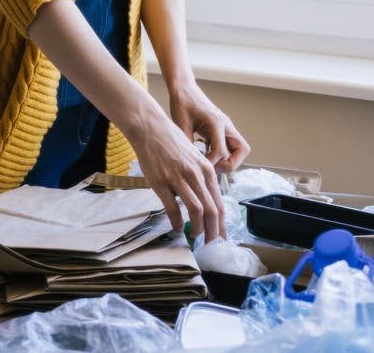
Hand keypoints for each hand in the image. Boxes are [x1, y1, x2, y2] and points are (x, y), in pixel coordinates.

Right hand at [128, 113, 225, 241]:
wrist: (151, 128)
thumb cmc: (172, 142)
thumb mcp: (194, 157)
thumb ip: (201, 177)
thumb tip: (205, 200)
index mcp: (207, 170)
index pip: (220, 203)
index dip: (222, 224)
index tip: (221, 238)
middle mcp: (196, 175)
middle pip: (212, 211)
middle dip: (214, 233)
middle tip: (211, 245)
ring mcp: (179, 178)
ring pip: (197, 211)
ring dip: (198, 229)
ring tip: (195, 238)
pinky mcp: (162, 182)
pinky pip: (173, 208)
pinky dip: (177, 222)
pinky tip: (177, 227)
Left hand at [168, 82, 250, 172]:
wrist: (184, 88)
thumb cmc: (182, 102)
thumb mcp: (181, 124)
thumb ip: (188, 144)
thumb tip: (190, 164)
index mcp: (216, 123)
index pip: (222, 151)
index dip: (211, 163)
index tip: (199, 166)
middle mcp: (225, 125)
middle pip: (242, 150)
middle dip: (231, 164)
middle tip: (214, 168)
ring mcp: (225, 127)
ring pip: (238, 148)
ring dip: (228, 159)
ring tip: (210, 163)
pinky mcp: (220, 129)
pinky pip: (228, 145)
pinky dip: (221, 154)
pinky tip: (205, 155)